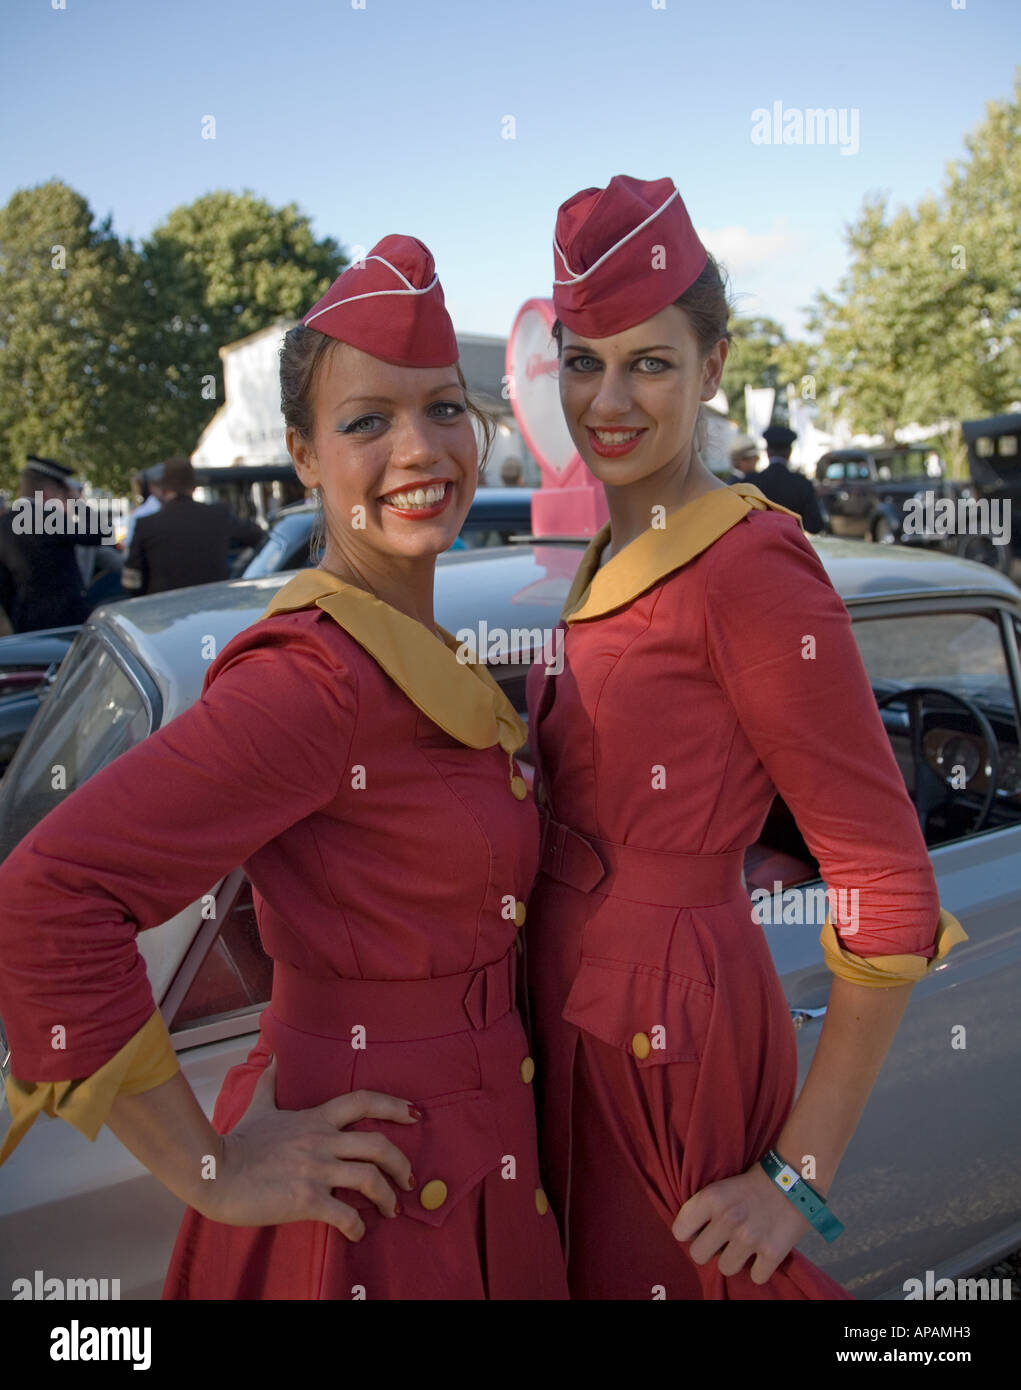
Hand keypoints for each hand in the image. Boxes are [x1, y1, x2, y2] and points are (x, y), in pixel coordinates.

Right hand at [198, 1056, 419, 1240]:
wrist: (214, 1172)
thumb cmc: (237, 1143)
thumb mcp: (258, 1106)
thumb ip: (269, 1082)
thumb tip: (271, 1057)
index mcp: (315, 1118)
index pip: (363, 1101)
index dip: (394, 1105)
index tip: (415, 1114)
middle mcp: (322, 1141)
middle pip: (378, 1144)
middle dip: (402, 1163)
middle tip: (409, 1179)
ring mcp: (316, 1170)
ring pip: (369, 1179)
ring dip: (387, 1197)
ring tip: (392, 1210)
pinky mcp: (306, 1199)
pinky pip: (344, 1215)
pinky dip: (357, 1227)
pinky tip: (357, 1233)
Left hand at [671, 1161, 812, 1284]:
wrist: (797, 1177)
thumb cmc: (756, 1180)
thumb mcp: (723, 1184)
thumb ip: (707, 1206)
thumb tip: (692, 1232)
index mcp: (711, 1198)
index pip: (679, 1231)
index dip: (689, 1232)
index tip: (699, 1229)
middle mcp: (728, 1219)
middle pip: (698, 1255)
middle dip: (709, 1249)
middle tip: (722, 1240)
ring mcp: (750, 1238)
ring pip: (725, 1269)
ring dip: (734, 1260)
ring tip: (744, 1245)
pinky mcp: (773, 1253)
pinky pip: (756, 1277)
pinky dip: (760, 1268)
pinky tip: (763, 1253)